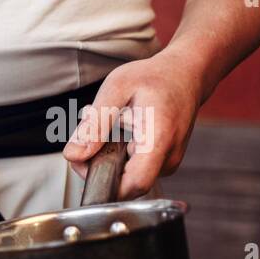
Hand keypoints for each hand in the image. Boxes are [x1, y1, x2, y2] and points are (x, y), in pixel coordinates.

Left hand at [62, 51, 202, 199]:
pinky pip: (135, 169)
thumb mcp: (116, 89)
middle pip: (126, 184)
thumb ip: (94, 125)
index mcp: (159, 139)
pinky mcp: (164, 162)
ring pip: (128, 177)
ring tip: (109, 127)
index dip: (105, 184)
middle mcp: (169, 156)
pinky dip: (119, 155)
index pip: (134, 184)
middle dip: (99, 166)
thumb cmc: (154, 77)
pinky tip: (119, 132)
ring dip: (108, 158)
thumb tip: (74, 155)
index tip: (86, 163)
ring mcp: (168, 162)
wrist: (186, 74)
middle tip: (91, 136)